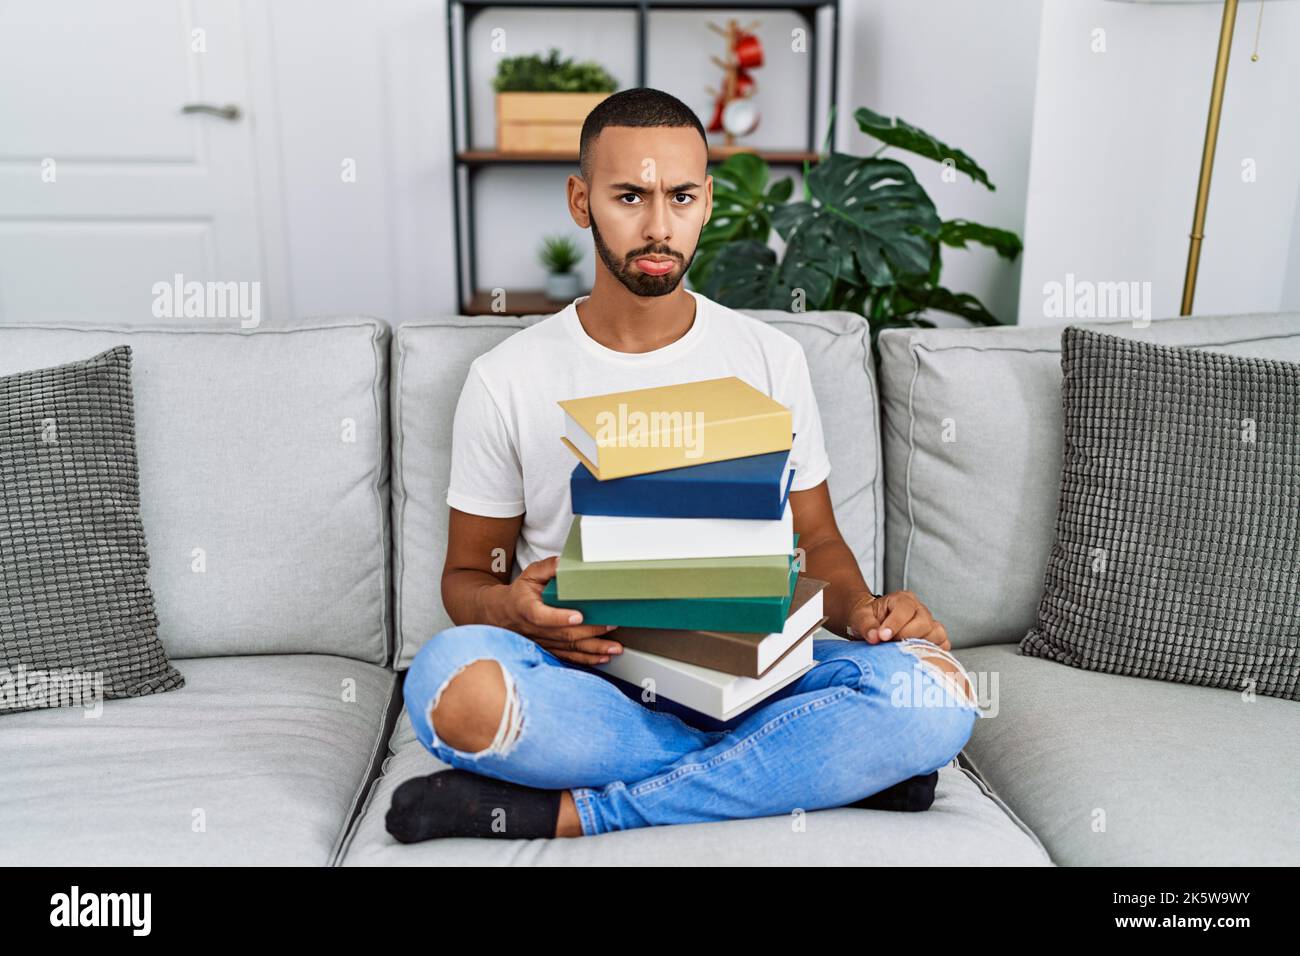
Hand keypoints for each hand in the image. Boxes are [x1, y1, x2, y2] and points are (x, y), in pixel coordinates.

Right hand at [484, 556, 622, 664]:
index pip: (542, 616)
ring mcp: (543, 643)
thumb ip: (548, 568)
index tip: (578, 615)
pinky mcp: (549, 650)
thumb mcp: (530, 575)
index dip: (560, 617)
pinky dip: (588, 659)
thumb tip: (565, 563)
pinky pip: (570, 657)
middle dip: (590, 631)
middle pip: (564, 634)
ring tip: (614, 648)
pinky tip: (603, 657)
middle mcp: (535, 629)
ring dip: (594, 649)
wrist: (503, 615)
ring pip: (570, 648)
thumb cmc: (520, 594)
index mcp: (527, 608)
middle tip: (610, 625)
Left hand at [848, 590, 949, 650]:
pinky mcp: (935, 637)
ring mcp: (930, 623)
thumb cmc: (868, 618)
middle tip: (891, 645)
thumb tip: (874, 637)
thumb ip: (866, 625)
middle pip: (924, 623)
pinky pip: (943, 645)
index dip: (894, 625)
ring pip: (937, 634)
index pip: (905, 610)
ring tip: (904, 651)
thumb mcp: (860, 617)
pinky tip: (919, 657)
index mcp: (903, 599)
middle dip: (906, 636)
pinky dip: (935, 652)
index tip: (882, 637)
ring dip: (921, 645)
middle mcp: (919, 609)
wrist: (874, 623)